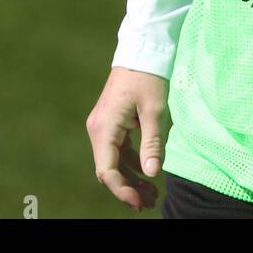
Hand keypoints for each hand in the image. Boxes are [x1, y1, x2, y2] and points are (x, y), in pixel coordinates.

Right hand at [85, 66, 168, 210]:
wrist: (142, 50)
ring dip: (130, 178)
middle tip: (150, 201)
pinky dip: (131, 163)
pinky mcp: (111, 123)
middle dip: (128, 188)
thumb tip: (152, 174)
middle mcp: (98, 129)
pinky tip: (147, 172)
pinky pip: (118, 150)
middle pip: (109, 169)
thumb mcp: (155, 111)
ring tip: (152, 193)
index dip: (122, 190)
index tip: (139, 202)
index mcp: (104, 128)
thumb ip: (153, 144)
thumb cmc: (149, 78)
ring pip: (113, 162)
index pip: (107, 171)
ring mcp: (103, 127)